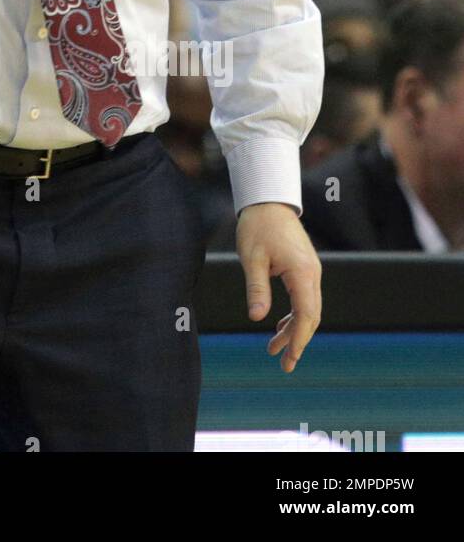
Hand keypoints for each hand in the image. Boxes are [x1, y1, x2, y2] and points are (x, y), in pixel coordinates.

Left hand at [237, 202, 320, 371]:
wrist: (268, 201)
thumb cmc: (258, 226)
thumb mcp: (252, 258)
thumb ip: (256, 288)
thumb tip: (257, 318)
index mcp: (303, 273)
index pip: (306, 315)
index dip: (299, 339)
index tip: (289, 358)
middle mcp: (312, 274)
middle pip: (310, 316)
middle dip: (297, 341)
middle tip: (283, 363)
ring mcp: (311, 271)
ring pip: (308, 309)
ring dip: (294, 329)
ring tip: (274, 349)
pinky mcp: (305, 268)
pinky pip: (304, 298)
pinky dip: (294, 315)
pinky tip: (279, 325)